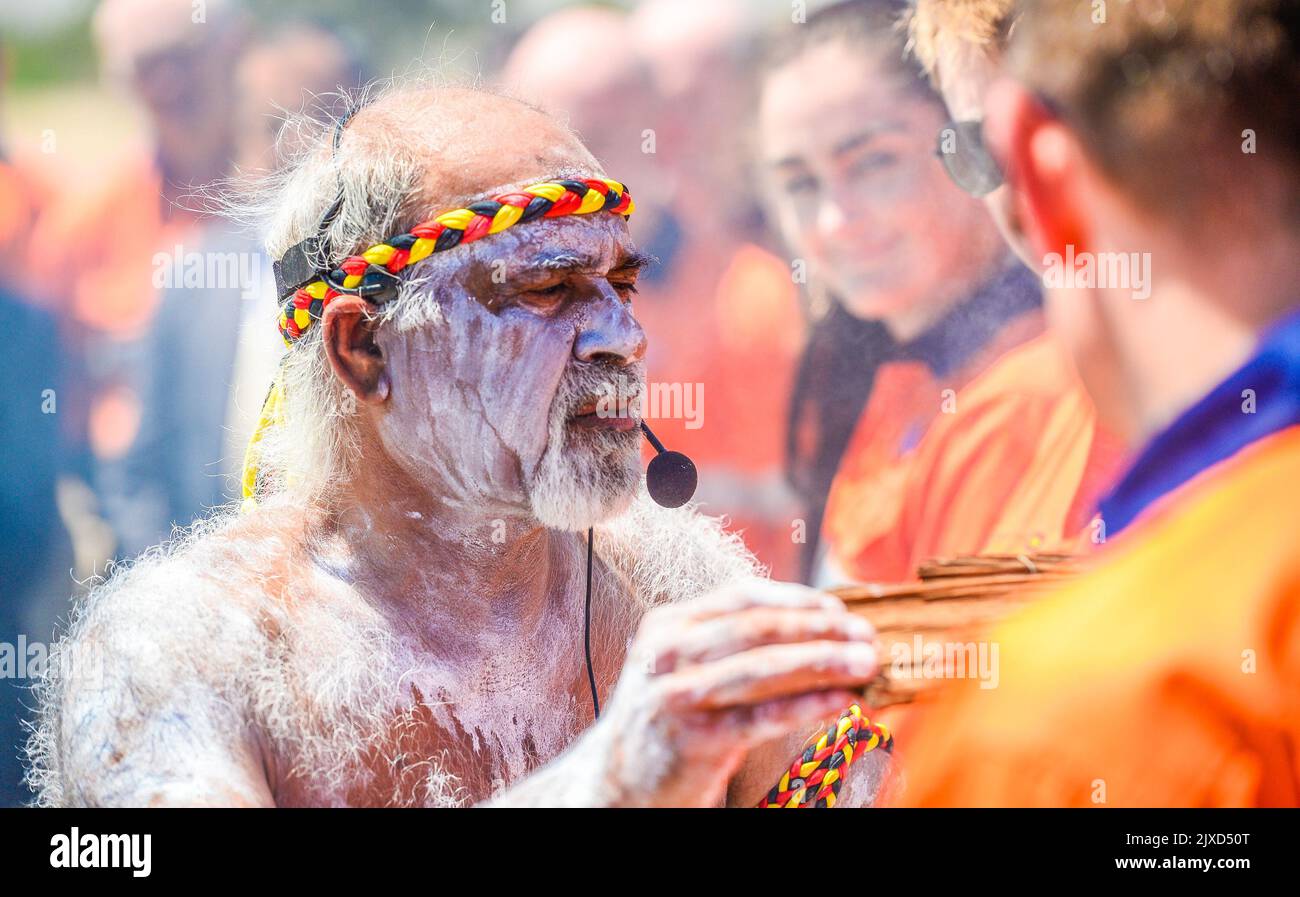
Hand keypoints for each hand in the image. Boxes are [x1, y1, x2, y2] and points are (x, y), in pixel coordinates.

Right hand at [589, 578, 877, 806]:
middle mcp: (668, 653)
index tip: (841, 609)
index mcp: (668, 624)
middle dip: (819, 629)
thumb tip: (816, 625)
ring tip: (865, 664)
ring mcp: (677, 696)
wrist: (616, 779)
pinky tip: (840, 702)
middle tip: (866, 635)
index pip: (743, 598)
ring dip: (822, 663)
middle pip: (757, 629)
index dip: (798, 600)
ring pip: (762, 669)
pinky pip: (760, 718)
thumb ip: (731, 643)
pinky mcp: (693, 739)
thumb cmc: (667, 717)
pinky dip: (806, 706)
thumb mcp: (684, 666)